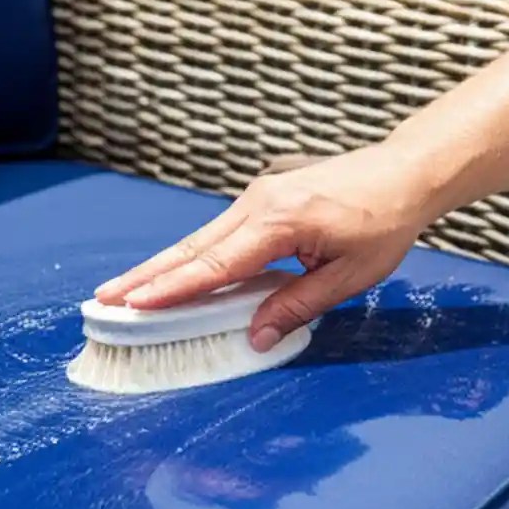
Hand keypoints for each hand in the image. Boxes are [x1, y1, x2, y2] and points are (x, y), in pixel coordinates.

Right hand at [94, 143, 437, 351]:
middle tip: (103, 300)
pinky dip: (192, 256)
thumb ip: (299, 305)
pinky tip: (175, 276)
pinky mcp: (262, 198)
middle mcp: (258, 203)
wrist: (404, 172)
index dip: (173, 289)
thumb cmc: (384, 222)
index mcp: (279, 222)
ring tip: (126, 291)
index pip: (214, 264)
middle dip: (146, 276)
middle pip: (192, 248)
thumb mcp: (350, 276)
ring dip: (163, 266)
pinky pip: (220, 234)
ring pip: (201, 239)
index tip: (134, 304)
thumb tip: (256, 336)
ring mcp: (257, 197)